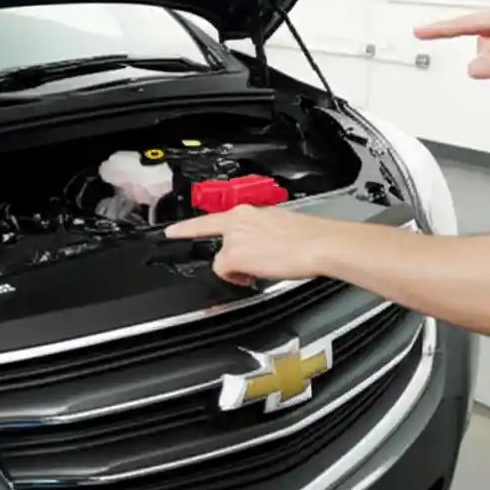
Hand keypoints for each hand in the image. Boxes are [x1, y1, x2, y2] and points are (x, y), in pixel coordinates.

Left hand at [163, 205, 335, 285]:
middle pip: (217, 244)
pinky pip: (225, 272)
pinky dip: (237, 278)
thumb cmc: (308, 237)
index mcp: (247, 212)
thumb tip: (260, 245)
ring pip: (223, 260)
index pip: (212, 219)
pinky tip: (254, 276)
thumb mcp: (279, 225)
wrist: (316, 244)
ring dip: (237, 268)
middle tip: (244, 268)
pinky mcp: (233, 256)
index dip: (187, 227)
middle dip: (229, 258)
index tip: (172, 231)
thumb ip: (260, 231)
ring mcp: (232, 239)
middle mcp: (236, 222)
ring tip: (261, 270)